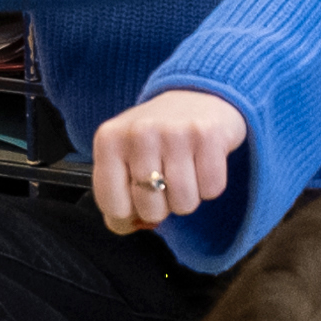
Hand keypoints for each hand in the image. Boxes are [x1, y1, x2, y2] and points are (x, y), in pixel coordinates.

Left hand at [92, 88, 248, 234]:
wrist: (197, 93)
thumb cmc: (155, 137)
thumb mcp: (124, 158)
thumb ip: (117, 197)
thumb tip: (130, 227)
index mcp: (109, 140)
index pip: (113, 207)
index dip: (128, 213)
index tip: (136, 197)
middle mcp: (139, 132)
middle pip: (151, 209)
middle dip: (162, 205)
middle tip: (166, 179)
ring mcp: (174, 132)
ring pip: (184, 203)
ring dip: (188, 197)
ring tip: (185, 170)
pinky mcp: (208, 134)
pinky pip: (212, 189)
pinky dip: (210, 185)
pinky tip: (203, 162)